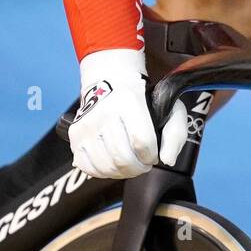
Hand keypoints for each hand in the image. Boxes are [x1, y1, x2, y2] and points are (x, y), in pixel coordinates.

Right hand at [68, 49, 187, 178]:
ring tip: (130, 164)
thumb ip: (175, 135)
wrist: (109, 79)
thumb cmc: (143, 98)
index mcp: (129, 101)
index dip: (151, 156)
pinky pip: (88, 167)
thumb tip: (167, 161)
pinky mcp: (75, 135)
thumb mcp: (168, 107)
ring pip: (106, 165)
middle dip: (138, 167)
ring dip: (123, 172)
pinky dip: (103, 172)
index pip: (142, 142)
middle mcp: (104, 111)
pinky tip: (113, 164)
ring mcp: (87, 124)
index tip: (153, 155)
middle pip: (123, 157)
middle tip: (143, 164)